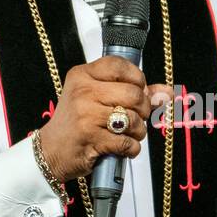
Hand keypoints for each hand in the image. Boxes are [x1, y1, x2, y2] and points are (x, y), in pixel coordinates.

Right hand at [34, 56, 172, 181]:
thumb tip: (166, 92)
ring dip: (138, 131)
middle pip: (133, 94)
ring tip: (129, 134)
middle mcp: (83, 92)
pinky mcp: (91, 138)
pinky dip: (132, 148)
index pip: (119, 65)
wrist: (50, 151)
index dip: (137, 78)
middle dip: (144, 109)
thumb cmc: (76, 123)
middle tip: (137, 117)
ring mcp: (86, 115)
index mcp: (82, 76)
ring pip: (133, 119)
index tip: (138, 90)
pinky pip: (127, 142)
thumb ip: (133, 91)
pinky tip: (124, 147)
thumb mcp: (97, 98)